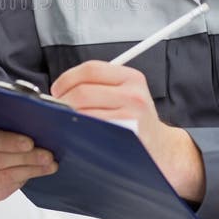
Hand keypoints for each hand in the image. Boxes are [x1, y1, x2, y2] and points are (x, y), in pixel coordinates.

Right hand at [0, 117, 57, 209]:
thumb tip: (25, 120)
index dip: (9, 142)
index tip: (30, 142)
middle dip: (26, 159)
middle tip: (47, 156)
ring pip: (1, 179)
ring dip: (28, 172)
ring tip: (46, 166)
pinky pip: (0, 193)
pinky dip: (18, 183)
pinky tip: (29, 175)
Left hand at [51, 61, 204, 202]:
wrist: (162, 149)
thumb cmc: (137, 122)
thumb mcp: (127, 94)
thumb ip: (100, 86)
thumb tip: (60, 89)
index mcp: (131, 77)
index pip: (90, 69)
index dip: (67, 79)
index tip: (57, 90)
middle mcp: (134, 93)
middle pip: (83, 91)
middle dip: (62, 101)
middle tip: (57, 109)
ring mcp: (131, 115)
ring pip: (85, 111)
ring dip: (67, 117)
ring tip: (65, 121)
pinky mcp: (126, 135)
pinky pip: (92, 130)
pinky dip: (79, 131)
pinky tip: (77, 133)